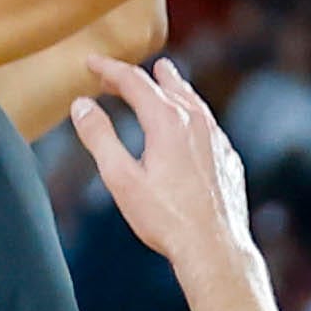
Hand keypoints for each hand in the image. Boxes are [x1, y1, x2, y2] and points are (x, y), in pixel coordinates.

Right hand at [68, 56, 252, 279]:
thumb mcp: (121, 179)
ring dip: (172, 86)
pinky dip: (192, 112)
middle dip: (137, 76)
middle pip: (164, 85)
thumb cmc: (166, 219)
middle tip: (116, 74)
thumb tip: (81, 105)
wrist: (214, 247)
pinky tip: (190, 122)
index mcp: (167, 121)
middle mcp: (196, 122)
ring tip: (164, 75)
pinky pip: (208, 123)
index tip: (92, 62)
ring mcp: (217, 139)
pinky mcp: (228, 157)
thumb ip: (99, 137)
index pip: (134, 81)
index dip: (109, 69)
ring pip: (192, 100)